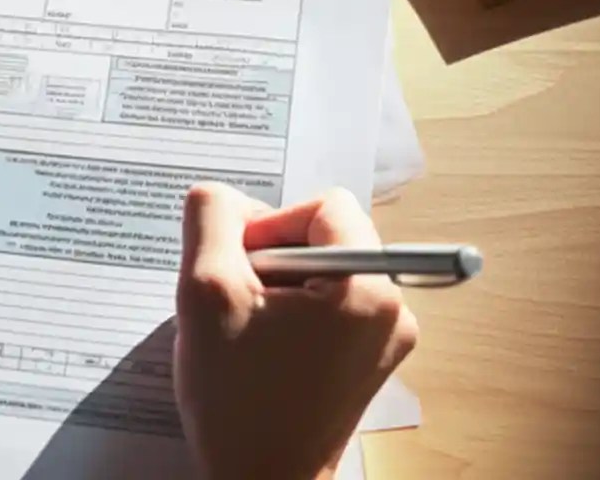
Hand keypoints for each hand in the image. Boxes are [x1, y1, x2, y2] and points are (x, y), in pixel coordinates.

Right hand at [173, 184, 418, 479]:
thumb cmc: (238, 402)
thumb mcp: (205, 293)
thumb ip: (210, 220)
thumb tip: (220, 197)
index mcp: (369, 289)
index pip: (323, 207)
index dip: (270, 224)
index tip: (239, 267)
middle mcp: (394, 310)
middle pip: (326, 238)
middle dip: (271, 258)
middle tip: (238, 301)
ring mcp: (385, 341)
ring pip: (322, 273)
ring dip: (277, 287)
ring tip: (247, 330)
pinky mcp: (368, 363)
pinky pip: (328, 309)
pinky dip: (290, 316)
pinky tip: (260, 349)